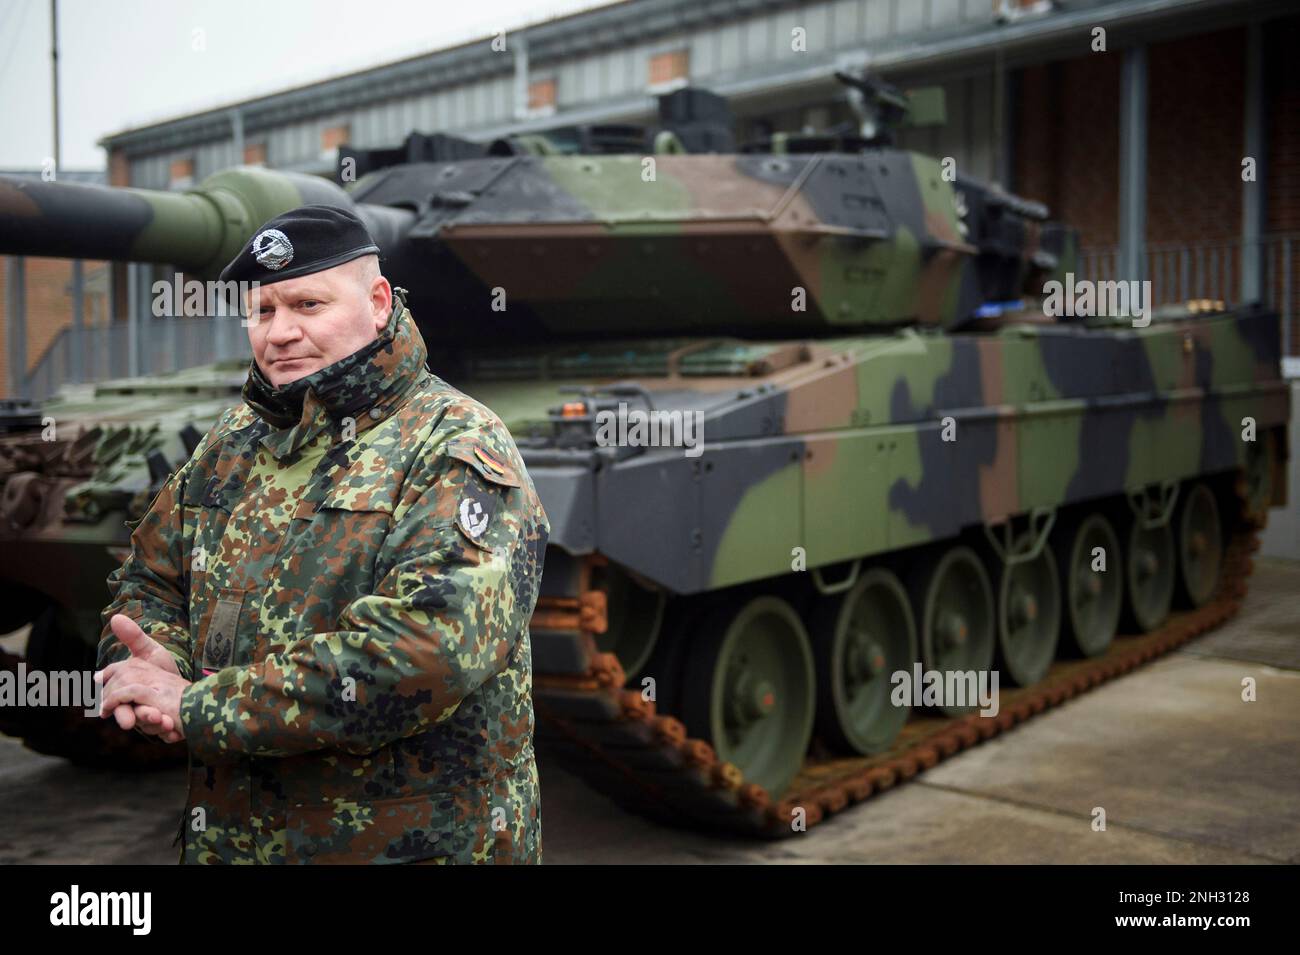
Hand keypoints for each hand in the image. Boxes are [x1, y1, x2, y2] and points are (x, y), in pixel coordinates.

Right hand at [96, 614, 184, 740]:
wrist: (186, 685)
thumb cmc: (162, 669)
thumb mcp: (151, 652)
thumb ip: (134, 637)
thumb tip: (115, 617)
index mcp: (123, 692)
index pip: (112, 698)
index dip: (111, 703)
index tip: (107, 708)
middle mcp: (132, 708)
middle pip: (126, 716)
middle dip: (137, 716)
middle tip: (149, 715)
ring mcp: (148, 719)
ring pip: (146, 727)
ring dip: (154, 725)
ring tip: (165, 721)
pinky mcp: (164, 728)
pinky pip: (164, 734)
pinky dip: (169, 733)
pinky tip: (175, 733)